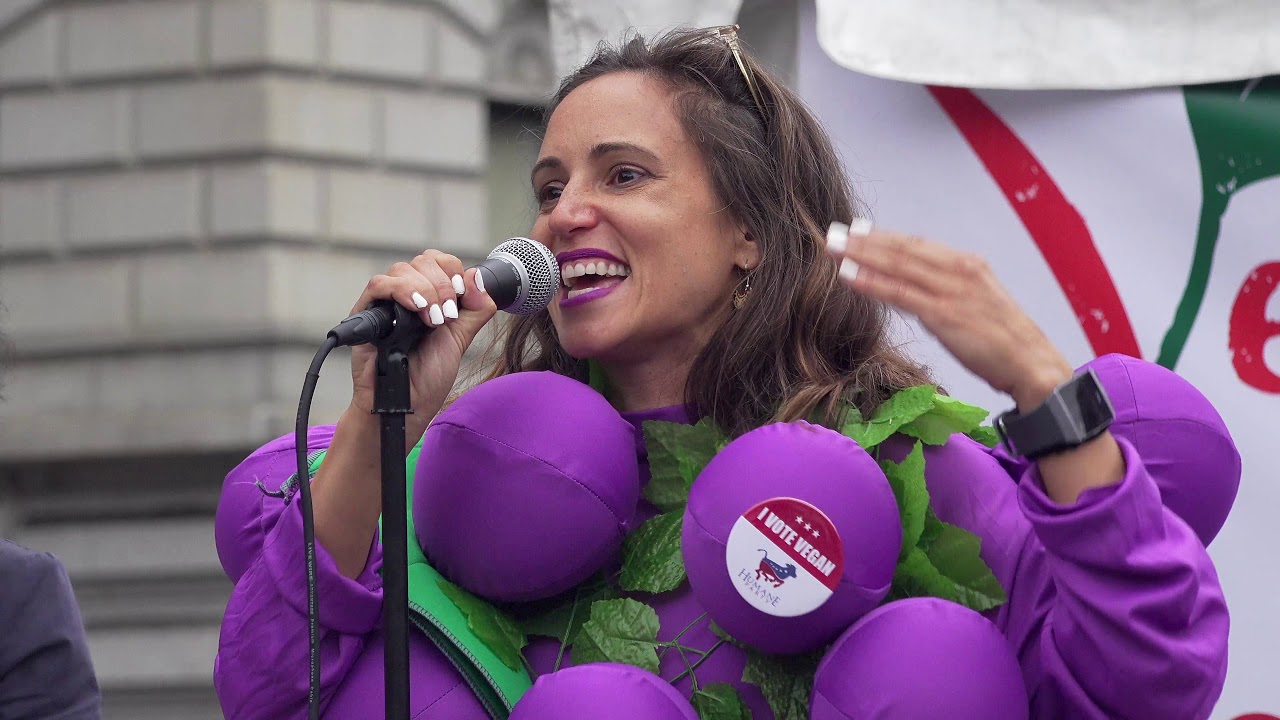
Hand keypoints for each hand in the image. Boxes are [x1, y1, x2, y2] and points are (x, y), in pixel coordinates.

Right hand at [347, 251, 496, 437]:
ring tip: (432, 320)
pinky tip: (416, 310)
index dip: (453, 271)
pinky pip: (378, 285)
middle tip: (446, 315)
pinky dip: (401, 292)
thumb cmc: (427, 378)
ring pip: (402, 269)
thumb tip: (480, 277)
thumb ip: (475, 310)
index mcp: (429, 296)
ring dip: (425, 290)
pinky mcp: (364, 313)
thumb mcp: (460, 340)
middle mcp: (406, 295)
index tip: (461, 295)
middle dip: (442, 284)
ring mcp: (385, 302)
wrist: (407, 405)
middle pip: (423, 260)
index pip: (440, 261)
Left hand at [826, 221, 1072, 408]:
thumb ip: (950, 293)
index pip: (918, 244)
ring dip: (861, 255)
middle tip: (834, 232)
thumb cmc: (1005, 341)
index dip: (885, 237)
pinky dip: (871, 282)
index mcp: (968, 265)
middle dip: (866, 240)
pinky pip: (899, 293)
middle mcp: (958, 270)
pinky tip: (848, 276)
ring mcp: (950, 290)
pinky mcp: (942, 313)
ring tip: (832, 248)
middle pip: (903, 249)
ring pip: (897, 266)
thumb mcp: (978, 305)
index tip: (859, 230)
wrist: (1031, 362)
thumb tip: (919, 291)